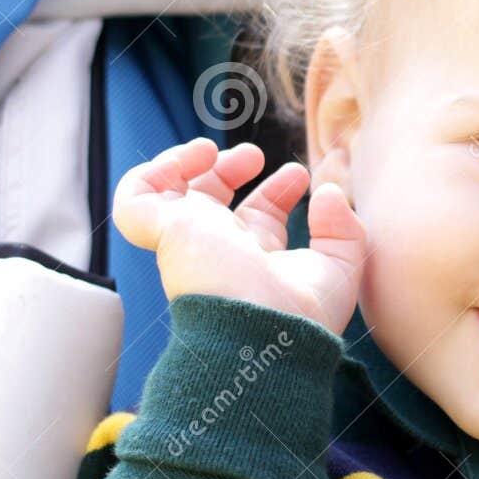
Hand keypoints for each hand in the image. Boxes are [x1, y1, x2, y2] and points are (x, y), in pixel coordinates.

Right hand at [112, 138, 367, 335]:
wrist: (264, 331)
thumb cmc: (304, 312)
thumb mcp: (341, 266)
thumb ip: (343, 228)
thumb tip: (328, 193)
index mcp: (257, 262)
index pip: (258, 219)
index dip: (276, 192)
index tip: (300, 175)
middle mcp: (220, 251)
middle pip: (213, 202)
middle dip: (231, 170)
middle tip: (255, 156)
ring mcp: (189, 241)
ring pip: (168, 198)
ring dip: (186, 163)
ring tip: (210, 148)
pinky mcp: (163, 232)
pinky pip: (134, 199)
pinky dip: (153, 171)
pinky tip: (191, 158)